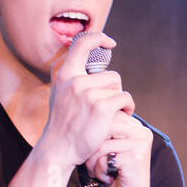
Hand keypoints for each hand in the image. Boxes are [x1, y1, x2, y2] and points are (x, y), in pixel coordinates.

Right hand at [40, 31, 133, 167]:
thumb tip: (81, 54)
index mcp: (64, 75)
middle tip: (107, 106)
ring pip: (119, 88)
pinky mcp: (102, 108)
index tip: (109, 42)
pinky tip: (121, 116)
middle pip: (111, 75)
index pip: (81, 43)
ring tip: (112, 113)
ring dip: (120, 101)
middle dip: (114, 91)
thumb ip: (70, 75)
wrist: (59, 149)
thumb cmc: (63, 123)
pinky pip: (125, 99)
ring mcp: (88, 94)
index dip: (98, 37)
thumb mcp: (58, 93)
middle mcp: (75, 81)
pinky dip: (128, 108)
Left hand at [84, 110, 153, 186]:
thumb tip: (84, 118)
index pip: (108, 118)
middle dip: (92, 148)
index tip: (95, 152)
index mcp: (137, 127)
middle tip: (93, 163)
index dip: (95, 135)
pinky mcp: (135, 157)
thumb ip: (105, 133)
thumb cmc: (118, 174)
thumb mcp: (111, 149)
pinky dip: (100, 170)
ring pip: (101, 144)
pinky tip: (107, 177)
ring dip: (94, 162)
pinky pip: (105, 158)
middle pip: (103, 128)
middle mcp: (142, 132)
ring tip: (99, 171)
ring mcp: (140, 144)